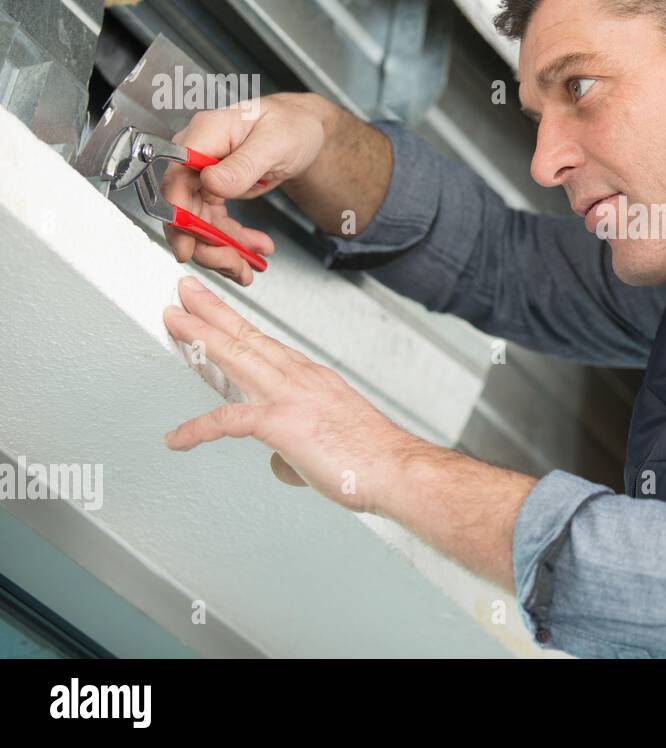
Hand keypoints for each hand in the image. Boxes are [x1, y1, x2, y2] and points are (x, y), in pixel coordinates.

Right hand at [161, 93, 333, 284]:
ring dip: (221, 249)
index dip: (177, 213)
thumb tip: (211, 182)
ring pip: (197, 222)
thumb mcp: (275, 143)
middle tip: (232, 264)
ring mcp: (203, 174)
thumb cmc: (291, 126)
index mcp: (207, 133)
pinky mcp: (214, 190)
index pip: (177, 176)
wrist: (302, 130)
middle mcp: (198, 154)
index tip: (188, 243)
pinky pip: (214, 223)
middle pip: (182, 206)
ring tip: (248, 266)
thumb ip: (243, 164)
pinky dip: (232, 242)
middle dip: (205, 243)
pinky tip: (255, 249)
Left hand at [162, 275, 419, 514]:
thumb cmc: (371, 458)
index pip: (266, 346)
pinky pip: (228, 421)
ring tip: (173, 318)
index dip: (236, 328)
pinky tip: (176, 438)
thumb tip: (282, 460)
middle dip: (213, 311)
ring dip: (201, 334)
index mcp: (313, 379)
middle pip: (249, 337)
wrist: (396, 468)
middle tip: (186, 292)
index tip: (215, 314)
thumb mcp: (332, 439)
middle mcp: (301, 378)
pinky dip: (197, 429)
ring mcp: (291, 396)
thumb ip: (298, 444)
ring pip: (238, 355)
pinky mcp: (282, 423)